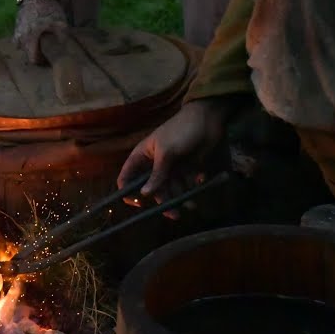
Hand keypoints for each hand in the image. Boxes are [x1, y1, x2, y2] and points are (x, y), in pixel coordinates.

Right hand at [13, 0, 68, 64]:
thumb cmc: (47, 7)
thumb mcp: (60, 22)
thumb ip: (61, 37)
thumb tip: (63, 47)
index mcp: (30, 38)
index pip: (32, 59)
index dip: (41, 61)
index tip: (48, 58)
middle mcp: (20, 37)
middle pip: (27, 53)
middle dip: (36, 54)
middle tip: (46, 50)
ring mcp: (16, 31)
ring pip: (21, 46)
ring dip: (30, 47)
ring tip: (40, 42)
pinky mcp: (16, 25)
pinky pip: (19, 38)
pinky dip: (26, 40)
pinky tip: (35, 34)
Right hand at [116, 98, 233, 218]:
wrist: (208, 119)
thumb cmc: (181, 131)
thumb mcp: (166, 152)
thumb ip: (157, 174)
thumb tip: (144, 195)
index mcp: (142, 156)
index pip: (127, 176)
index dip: (128, 191)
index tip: (138, 204)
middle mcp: (154, 164)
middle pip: (153, 188)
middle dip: (163, 200)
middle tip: (174, 214)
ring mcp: (171, 167)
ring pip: (171, 189)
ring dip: (180, 197)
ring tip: (191, 205)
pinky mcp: (186, 168)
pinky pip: (185, 184)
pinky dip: (192, 186)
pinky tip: (200, 179)